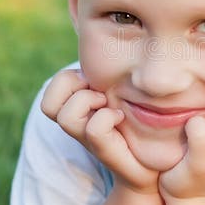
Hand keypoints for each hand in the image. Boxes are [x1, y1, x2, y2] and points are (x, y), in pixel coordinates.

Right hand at [40, 69, 159, 193]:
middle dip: (72, 89)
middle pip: (48, 103)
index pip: (54, 86)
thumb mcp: (125, 89)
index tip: (94, 80)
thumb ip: (112, 69)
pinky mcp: (104, 151)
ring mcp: (88, 139)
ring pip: (64, 116)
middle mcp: (78, 123)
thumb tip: (97, 40)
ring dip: (87, 102)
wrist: (156, 164)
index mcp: (80, 106)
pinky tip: (120, 117)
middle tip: (99, 93)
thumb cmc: (141, 124)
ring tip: (108, 105)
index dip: (69, 78)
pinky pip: (93, 128)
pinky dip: (106, 118)